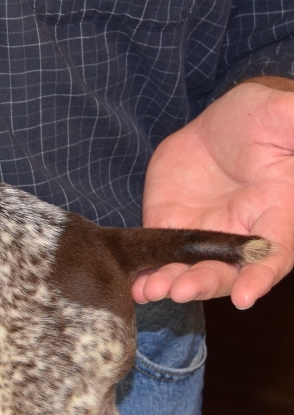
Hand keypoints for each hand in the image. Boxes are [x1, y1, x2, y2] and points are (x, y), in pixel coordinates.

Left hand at [133, 79, 293, 308]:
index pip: (273, 256)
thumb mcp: (282, 116)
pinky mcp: (169, 230)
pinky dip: (146, 276)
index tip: (244, 297)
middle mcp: (240, 235)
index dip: (259, 277)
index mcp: (276, 214)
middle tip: (180, 291)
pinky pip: (158, 258)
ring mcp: (202, 237)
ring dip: (170, 284)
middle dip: (203, 284)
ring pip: (189, 271)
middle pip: (225, 273)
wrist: (216, 124)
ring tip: (152, 290)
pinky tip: (135, 287)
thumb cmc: (260, 118)